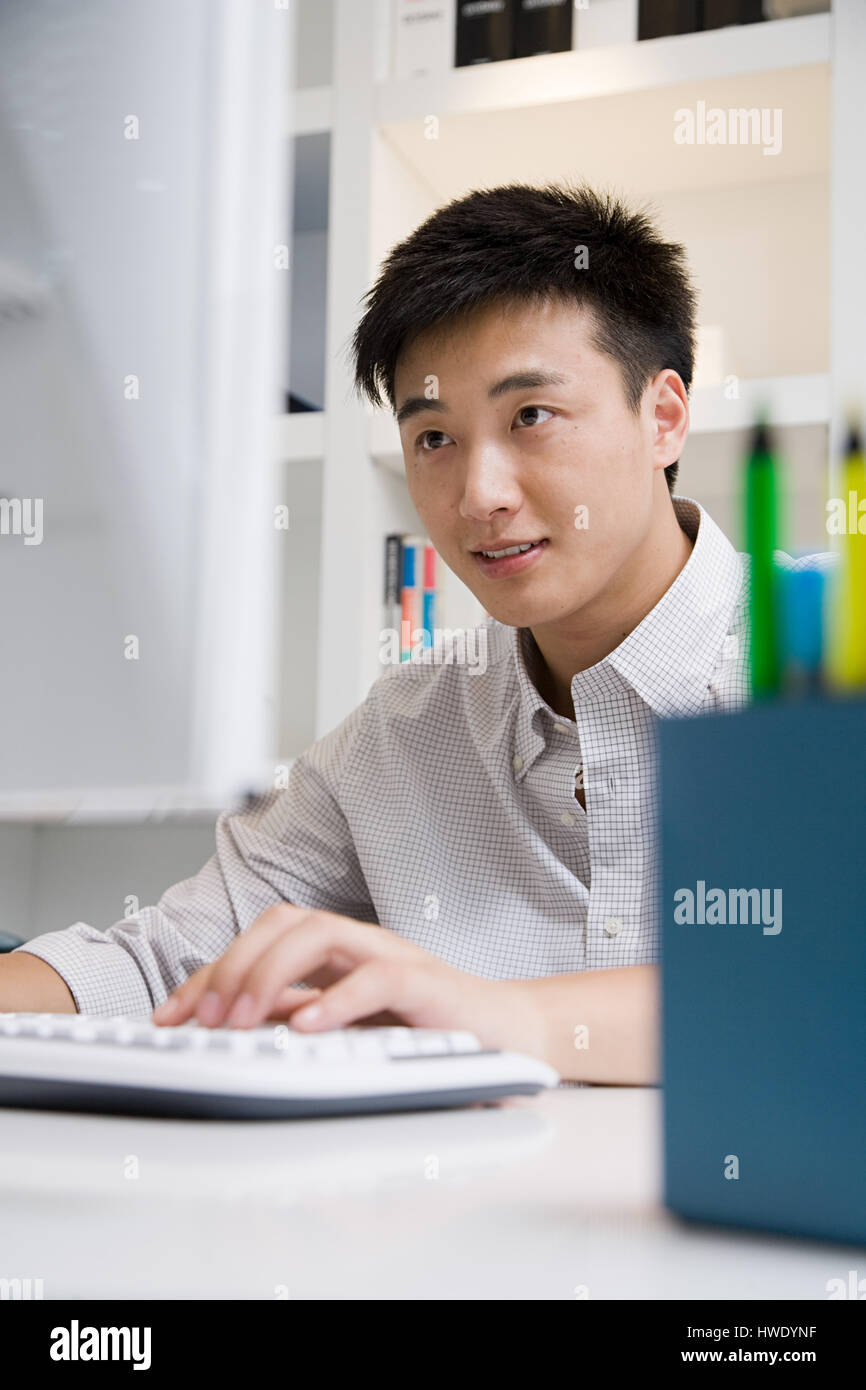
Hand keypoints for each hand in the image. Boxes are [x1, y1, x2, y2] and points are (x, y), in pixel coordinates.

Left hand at [151, 903, 548, 1059]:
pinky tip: (308, 1025)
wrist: (505, 1035)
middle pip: (282, 922)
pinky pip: (378, 978)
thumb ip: (294, 1020)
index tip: (168, 1017)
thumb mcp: (343, 1028)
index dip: (208, 974)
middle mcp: (357, 942)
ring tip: (245, 1020)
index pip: (258, 940)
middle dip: (233, 966)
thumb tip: (226, 1033)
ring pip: (322, 933)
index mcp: (333, 951)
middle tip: (204, 1020)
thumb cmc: (423, 1029)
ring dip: (272, 973)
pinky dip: (338, 999)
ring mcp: (392, 955)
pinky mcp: (427, 983)